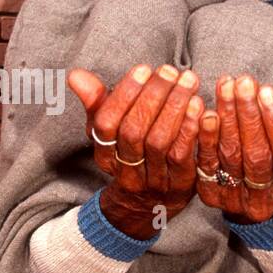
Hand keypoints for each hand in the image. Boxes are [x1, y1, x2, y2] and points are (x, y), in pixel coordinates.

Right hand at [67, 63, 204, 239]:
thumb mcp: (110, 131)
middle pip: (133, 132)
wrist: (150, 204)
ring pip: (159, 142)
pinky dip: (189, 128)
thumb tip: (75, 75)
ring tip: (187, 80)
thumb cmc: (131, 154)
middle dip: (153, 96)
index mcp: (104, 155)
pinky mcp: (179, 185)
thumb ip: (96, 101)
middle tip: (170, 70)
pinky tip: (197, 104)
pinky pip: (182, 156)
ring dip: (174, 107)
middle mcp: (124, 170)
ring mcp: (152, 180)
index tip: (142, 69)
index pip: (105, 125)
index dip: (123, 96)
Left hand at [196, 72, 272, 222]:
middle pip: (257, 153)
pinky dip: (206, 137)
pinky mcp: (210, 194)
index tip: (267, 90)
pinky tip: (206, 113)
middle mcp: (263, 198)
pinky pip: (206, 162)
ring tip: (226, 87)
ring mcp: (234, 197)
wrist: (248, 205)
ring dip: (228, 117)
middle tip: (243, 83)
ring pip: (231, 154)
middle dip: (249, 114)